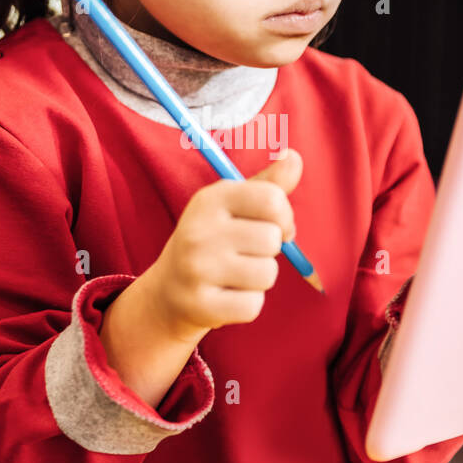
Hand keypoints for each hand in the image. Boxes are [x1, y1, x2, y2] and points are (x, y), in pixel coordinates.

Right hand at [144, 149, 303, 341]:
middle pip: (271, 239)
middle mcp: (199, 230)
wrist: (168, 292)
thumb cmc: (213, 242)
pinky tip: (227, 296)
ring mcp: (196, 269)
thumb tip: (294, 157)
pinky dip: (248, 305)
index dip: (283, 216)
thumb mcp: (233, 207)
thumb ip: (268, 185)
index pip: (272, 199)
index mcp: (210, 199)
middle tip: (245, 253)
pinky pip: (253, 306)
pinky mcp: (199, 304)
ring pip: (267, 274)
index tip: (271, 225)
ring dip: (259, 278)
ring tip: (235, 275)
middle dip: (268, 251)